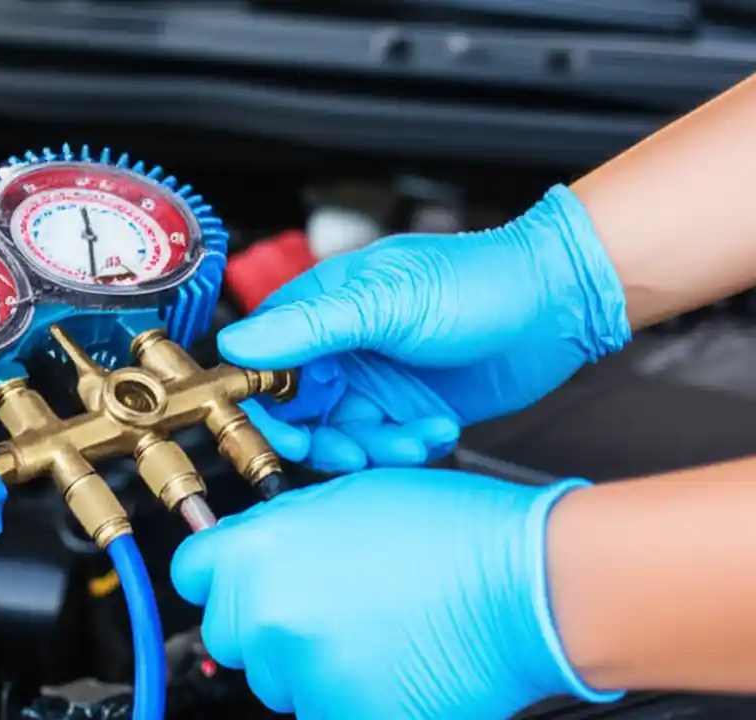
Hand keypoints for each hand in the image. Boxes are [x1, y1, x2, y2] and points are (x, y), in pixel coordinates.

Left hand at [171, 469, 621, 718]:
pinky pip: (322, 712)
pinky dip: (347, 701)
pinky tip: (390, 670)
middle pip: (230, 633)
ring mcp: (302, 672)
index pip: (190, 573)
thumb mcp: (344, 499)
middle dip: (269, 625)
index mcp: (257, 551)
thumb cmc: (451, 531)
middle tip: (332, 610)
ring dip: (310, 666)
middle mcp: (266, 612)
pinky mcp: (343, 716)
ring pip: (277, 682)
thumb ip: (279, 531)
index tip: (241, 585)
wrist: (527, 581)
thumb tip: (243, 550)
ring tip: (374, 636)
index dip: (221, 577)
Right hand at [228, 185, 630, 471]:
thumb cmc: (477, 282)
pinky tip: (437, 428)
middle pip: (297, 412)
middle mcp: (339, 347)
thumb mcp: (384, 304)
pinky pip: (383, 445)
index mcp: (320, 310)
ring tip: (412, 435)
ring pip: (340, 436)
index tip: (284, 429)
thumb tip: (236, 344)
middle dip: (322, 439)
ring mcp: (373, 379)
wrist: (557, 304)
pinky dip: (406, 447)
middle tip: (351, 449)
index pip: (261, 364)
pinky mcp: (406, 407)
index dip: (264, 403)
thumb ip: (308, 328)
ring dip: (373, 447)